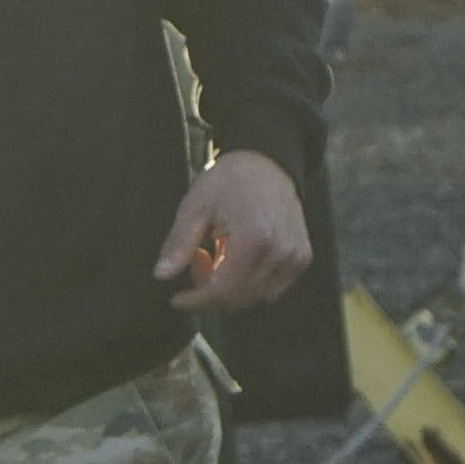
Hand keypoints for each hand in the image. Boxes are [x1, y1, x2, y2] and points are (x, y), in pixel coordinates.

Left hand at [156, 149, 311, 313]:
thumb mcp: (196, 206)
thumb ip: (179, 243)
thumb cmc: (230, 180)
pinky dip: (250, 281)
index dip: (197, 300)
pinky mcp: (301, 258)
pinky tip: (239, 256)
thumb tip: (163, 274)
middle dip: (210, 288)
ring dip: (231, 285)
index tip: (178, 299)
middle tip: (199, 257)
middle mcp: (281, 251)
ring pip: (254, 296)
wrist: (267, 163)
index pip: (223, 290)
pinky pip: (271, 289)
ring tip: (220, 253)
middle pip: (238, 297)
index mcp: (255, 238)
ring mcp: (295, 257)